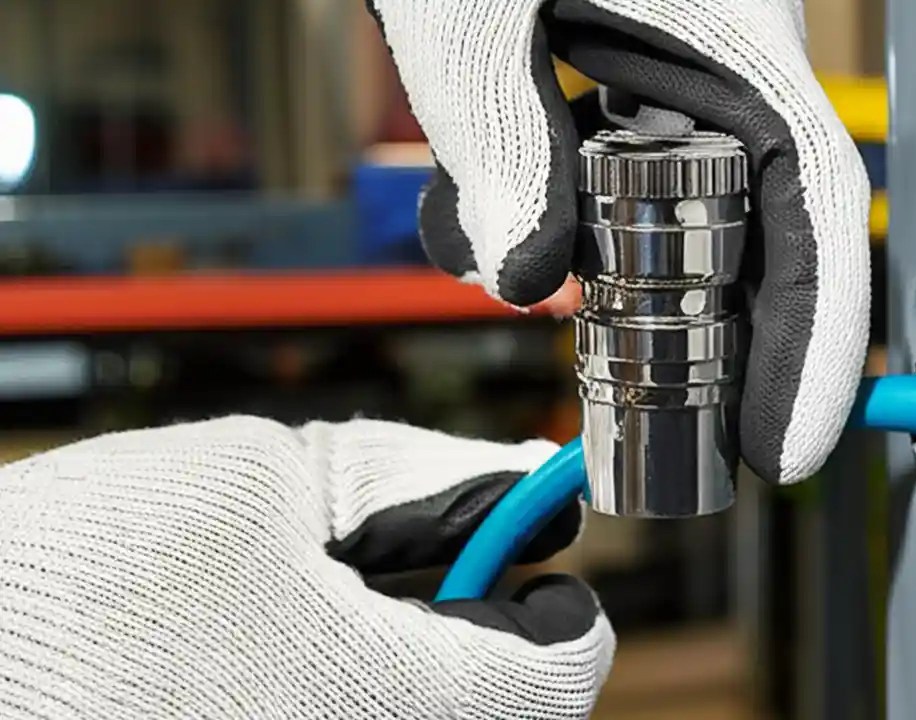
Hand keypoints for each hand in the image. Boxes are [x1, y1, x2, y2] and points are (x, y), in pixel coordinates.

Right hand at [0, 418, 612, 718]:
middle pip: (506, 706)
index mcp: (403, 708)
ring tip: (314, 607)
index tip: (513, 541)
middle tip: (394, 562)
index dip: (545, 580)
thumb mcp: (261, 483)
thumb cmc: (64, 592)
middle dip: (472, 620)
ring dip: (411, 662)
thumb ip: (417, 475)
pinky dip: (350, 698)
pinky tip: (277, 658)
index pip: (566, 665)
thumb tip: (516, 473)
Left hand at [368, 0, 871, 484]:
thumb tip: (520, 278)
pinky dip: (534, 204)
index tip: (788, 441)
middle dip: (680, 315)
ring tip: (490, 241)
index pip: (811, 203)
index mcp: (731, 30)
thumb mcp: (470, 4)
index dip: (815, 335)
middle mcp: (714, 56)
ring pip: (654, 207)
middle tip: (636, 397)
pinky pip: (595, 167)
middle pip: (743, 225)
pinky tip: (466, 202)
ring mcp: (658, 64)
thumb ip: (498, 136)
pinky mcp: (602, 68)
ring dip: (577, 257)